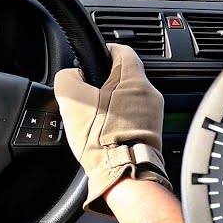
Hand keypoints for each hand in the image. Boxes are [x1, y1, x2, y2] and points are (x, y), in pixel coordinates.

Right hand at [53, 43, 168, 214]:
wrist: (123, 173)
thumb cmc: (101, 138)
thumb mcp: (71, 100)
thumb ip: (68, 77)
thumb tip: (71, 75)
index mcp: (134, 79)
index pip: (122, 50)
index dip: (105, 50)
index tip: (94, 56)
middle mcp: (150, 94)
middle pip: (125, 76)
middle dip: (105, 82)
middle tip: (88, 92)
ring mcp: (155, 114)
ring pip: (129, 98)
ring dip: (113, 102)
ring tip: (95, 116)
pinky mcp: (154, 132)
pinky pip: (134, 116)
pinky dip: (120, 119)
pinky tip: (105, 131)